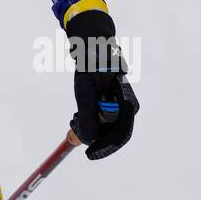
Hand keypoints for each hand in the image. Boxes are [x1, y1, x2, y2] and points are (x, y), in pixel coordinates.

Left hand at [67, 9, 138, 159]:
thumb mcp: (86, 92)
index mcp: (127, 104)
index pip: (120, 135)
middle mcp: (126, 106)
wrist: (91, 44)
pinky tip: (76, 116)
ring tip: (73, 121)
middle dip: (92, 136)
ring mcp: (119, 104)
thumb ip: (88, 117)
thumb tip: (88, 141)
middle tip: (73, 132)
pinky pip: (101, 118)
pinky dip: (88, 120)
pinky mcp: (110, 101)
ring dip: (88, 128)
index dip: (104, 148)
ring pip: (105, 126)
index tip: (88, 155)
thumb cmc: (91, 65)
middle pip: (111, 132)